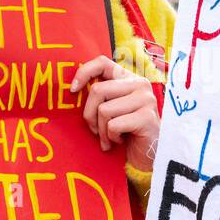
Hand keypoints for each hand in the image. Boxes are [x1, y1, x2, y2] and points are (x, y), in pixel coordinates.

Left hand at [70, 55, 158, 170]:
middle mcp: (140, 84)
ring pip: (104, 110)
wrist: (146, 156)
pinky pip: (113, 125)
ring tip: (110, 137)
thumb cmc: (125, 132)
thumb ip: (100, 96)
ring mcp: (146, 100)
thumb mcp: (111, 108)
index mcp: (129, 78)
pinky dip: (111, 137)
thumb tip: (74, 88)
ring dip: (102, 130)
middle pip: (97, 90)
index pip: (102, 63)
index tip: (73, 90)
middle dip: (90, 114)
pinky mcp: (146, 117)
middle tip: (95, 130)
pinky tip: (121, 140)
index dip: (84, 72)